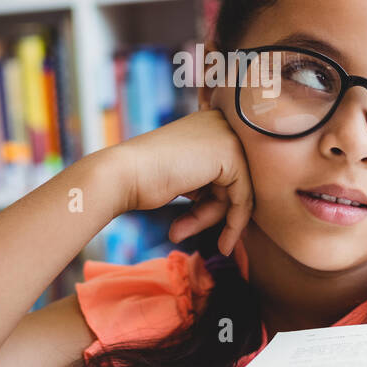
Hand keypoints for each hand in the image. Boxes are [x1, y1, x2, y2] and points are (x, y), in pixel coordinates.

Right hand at [112, 108, 254, 255]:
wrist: (122, 174)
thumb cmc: (145, 179)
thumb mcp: (185, 178)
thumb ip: (210, 184)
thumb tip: (238, 212)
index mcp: (209, 123)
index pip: (227, 170)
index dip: (219, 202)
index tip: (214, 230)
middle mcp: (221, 123)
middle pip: (234, 180)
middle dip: (215, 211)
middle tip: (194, 232)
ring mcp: (228, 135)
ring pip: (239, 190)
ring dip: (213, 218)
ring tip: (182, 231)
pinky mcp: (231, 153)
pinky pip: (243, 197)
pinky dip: (234, 223)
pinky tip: (222, 243)